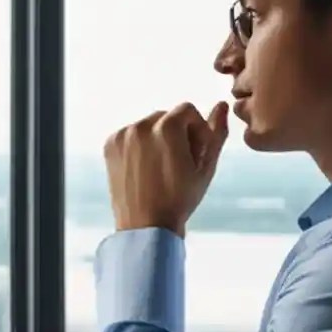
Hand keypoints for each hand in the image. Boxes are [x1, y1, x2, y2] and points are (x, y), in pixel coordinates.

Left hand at [104, 101, 229, 236]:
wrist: (146, 226)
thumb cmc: (180, 199)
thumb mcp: (206, 166)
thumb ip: (215, 133)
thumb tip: (221, 105)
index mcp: (166, 127)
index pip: (188, 110)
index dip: (197, 130)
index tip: (195, 153)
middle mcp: (140, 126)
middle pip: (167, 116)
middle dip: (177, 133)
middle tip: (179, 163)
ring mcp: (122, 136)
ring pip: (148, 125)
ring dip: (158, 138)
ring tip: (162, 167)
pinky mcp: (110, 146)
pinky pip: (130, 135)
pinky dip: (139, 146)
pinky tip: (146, 169)